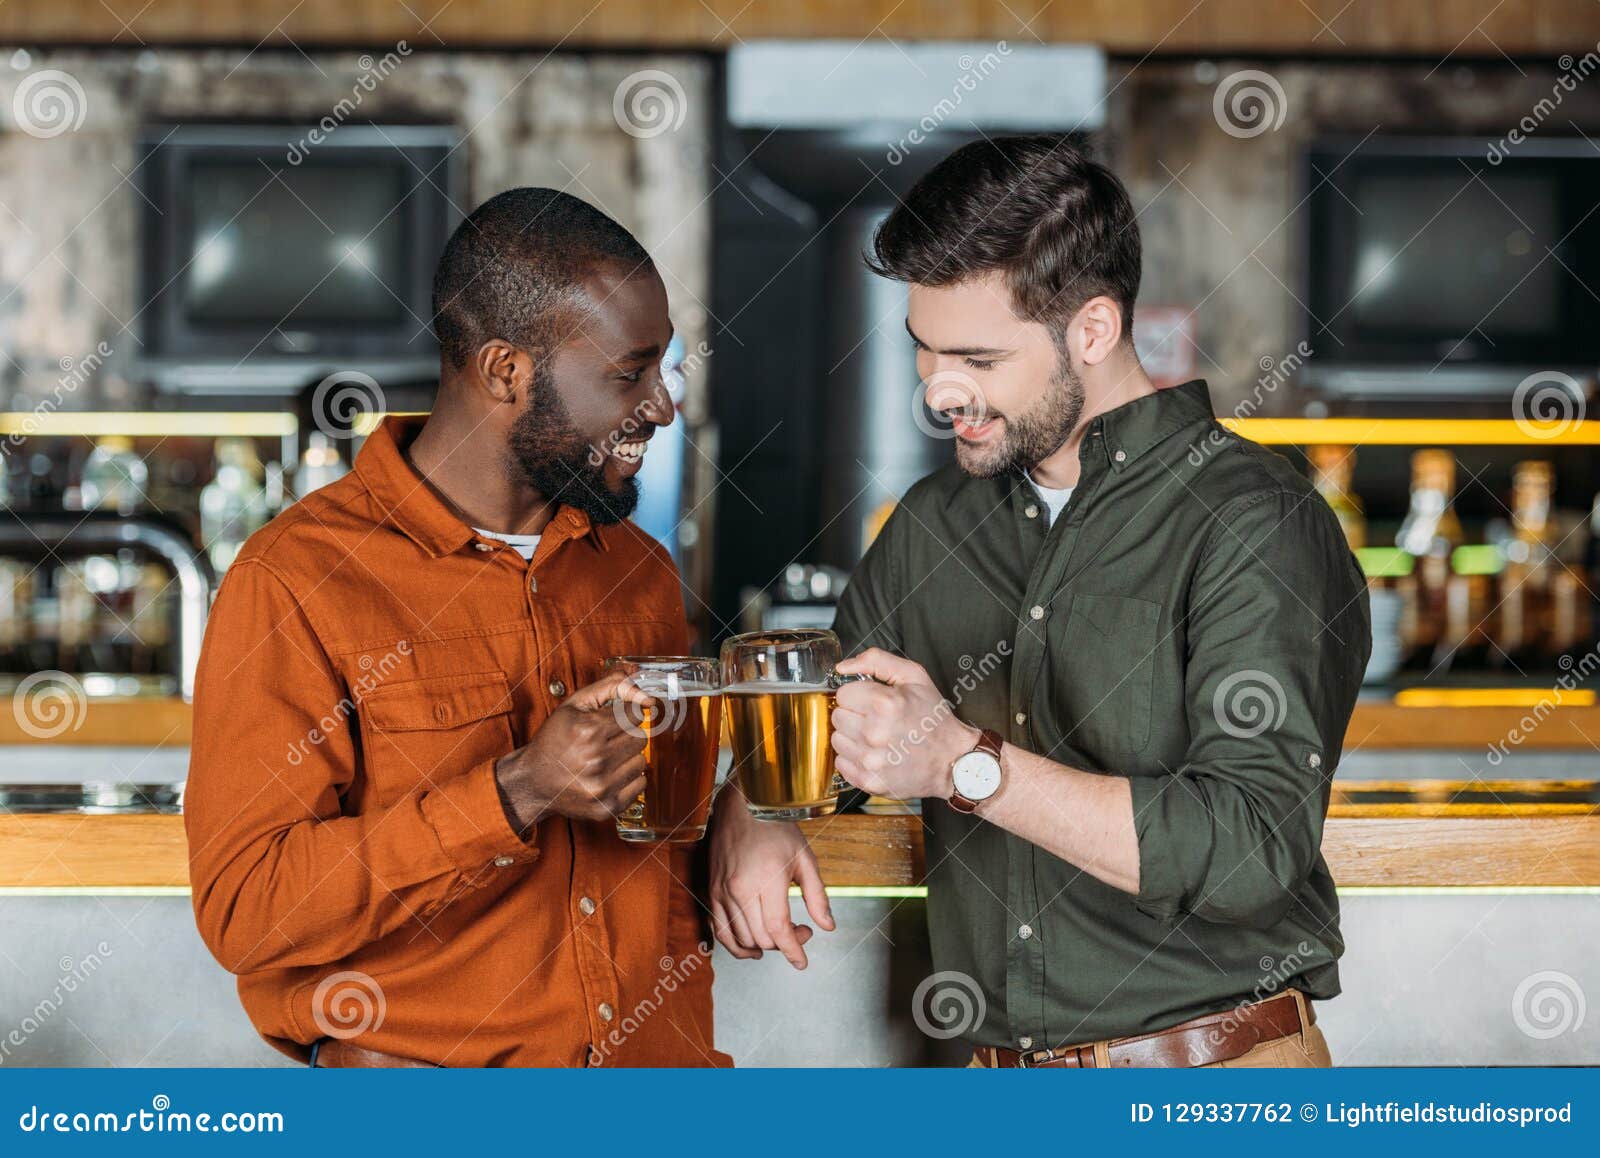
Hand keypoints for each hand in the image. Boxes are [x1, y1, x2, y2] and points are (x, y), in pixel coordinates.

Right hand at [494, 669, 654, 831]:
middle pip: (641, 737)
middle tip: (608, 739)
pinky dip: (628, 779)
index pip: (635, 714)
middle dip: (627, 734)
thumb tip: (642, 686)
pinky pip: (640, 785)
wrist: (533, 782)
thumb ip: (610, 687)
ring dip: (627, 758)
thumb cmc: (553, 741)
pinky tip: (608, 775)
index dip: (626, 714)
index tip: (616, 719)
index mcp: (589, 731)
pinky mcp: (608, 807)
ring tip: (606, 758)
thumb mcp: (574, 705)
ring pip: (641, 761)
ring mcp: (603, 786)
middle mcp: (597, 760)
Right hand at [708, 787, 834, 968]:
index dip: (793, 951)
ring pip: (741, 938)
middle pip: (761, 937)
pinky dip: (735, 945)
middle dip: (784, 944)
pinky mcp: (712, 891)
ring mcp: (722, 891)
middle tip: (801, 931)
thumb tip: (827, 926)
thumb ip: (817, 896)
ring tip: (780, 937)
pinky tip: (751, 948)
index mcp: (766, 880)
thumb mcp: (805, 859)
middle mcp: (739, 889)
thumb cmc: (776, 827)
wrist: (745, 806)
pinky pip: (720, 930)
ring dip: (763, 946)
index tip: (802, 961)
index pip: (778, 930)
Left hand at [831, 648, 978, 799]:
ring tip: (878, 738)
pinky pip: (841, 762)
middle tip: (878, 720)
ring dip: (853, 737)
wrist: (952, 760)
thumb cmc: (933, 719)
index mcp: (885, 704)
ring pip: (837, 740)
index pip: (843, 694)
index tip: (874, 703)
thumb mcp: (914, 676)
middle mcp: (875, 733)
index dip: (859, 695)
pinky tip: (875, 754)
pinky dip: (855, 758)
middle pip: (838, 716)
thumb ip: (876, 660)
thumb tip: (842, 667)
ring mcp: (871, 760)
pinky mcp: (869, 780)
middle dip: (856, 715)